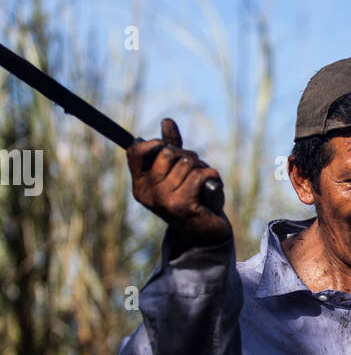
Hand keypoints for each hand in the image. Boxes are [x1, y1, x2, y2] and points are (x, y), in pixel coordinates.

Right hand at [127, 118, 229, 246]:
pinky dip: (212, 176)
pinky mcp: (181, 206)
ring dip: (202, 169)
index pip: (135, 151)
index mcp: (140, 184)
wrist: (205, 233)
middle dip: (188, 156)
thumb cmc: (192, 199)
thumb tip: (166, 121)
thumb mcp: (179, 172)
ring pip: (187, 163)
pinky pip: (200, 175)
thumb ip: (171, 148)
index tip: (170, 148)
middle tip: (195, 173)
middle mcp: (147, 193)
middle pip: (167, 152)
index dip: (155, 143)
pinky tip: (211, 189)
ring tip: (204, 185)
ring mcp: (162, 200)